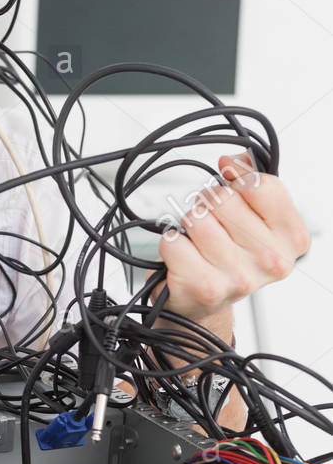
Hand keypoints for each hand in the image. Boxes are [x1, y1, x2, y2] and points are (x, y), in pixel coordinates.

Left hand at [156, 153, 310, 323]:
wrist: (202, 304)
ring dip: (189, 225)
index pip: (261, 185)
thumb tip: (238, 159)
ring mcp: (239, 277)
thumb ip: (252, 183)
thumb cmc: (228, 259)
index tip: (228, 179)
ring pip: (197, 219)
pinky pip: (173, 241)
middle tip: (213, 224)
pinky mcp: (205, 287)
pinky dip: (171, 244)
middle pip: (224, 199)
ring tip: (198, 243)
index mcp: (292, 239)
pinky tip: (185, 258)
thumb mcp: (254, 219)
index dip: (238, 176)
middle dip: (210, 204)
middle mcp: (272, 261)